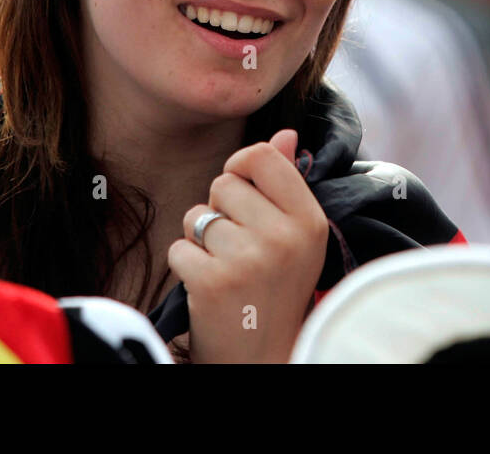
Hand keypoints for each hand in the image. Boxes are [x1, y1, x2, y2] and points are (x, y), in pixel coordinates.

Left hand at [167, 129, 328, 362]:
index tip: (242, 193)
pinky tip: (208, 287)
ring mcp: (250, 259)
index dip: (241, 169)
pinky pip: (179, 248)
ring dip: (201, 240)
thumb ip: (287, 182)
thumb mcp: (296, 236)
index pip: (262, 156)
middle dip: (220, 210)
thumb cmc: (277, 289)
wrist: (265, 356)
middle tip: (239, 247)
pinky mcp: (214, 282)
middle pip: (224, 183)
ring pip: (197, 215)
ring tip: (225, 268)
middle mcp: (285, 236)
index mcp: (310, 220)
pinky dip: (185, 267)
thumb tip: (285, 133)